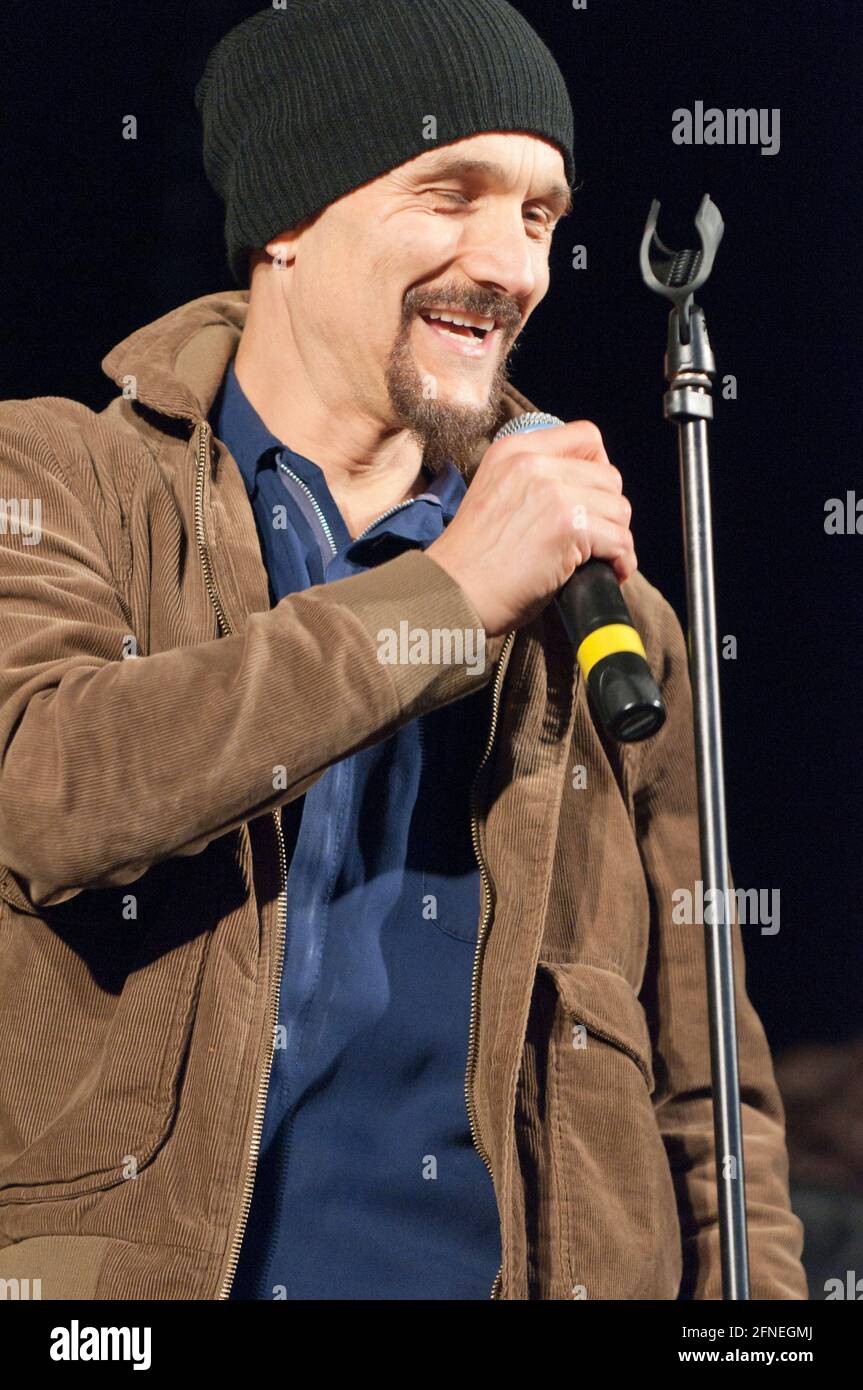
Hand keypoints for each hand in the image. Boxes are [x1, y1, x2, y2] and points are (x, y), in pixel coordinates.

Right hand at [426, 420, 636, 636]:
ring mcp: (552, 493)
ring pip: (619, 509)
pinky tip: (611, 572)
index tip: (593, 497)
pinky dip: (622, 561)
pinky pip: (619, 540)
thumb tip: (583, 492)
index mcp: (513, 450)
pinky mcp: (567, 527)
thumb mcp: (494, 494)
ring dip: (617, 537)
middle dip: (610, 510)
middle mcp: (533, 463)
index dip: (599, 468)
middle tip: (598, 537)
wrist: (451, 591)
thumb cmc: (470, 559)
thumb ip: (531, 482)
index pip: (586, 436)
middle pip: (609, 475)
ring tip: (603, 558)